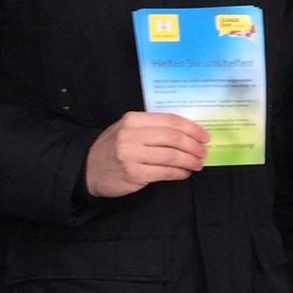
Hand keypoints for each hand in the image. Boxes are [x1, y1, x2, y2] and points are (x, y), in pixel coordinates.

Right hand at [84, 112, 208, 197]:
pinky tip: (184, 173)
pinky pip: (164, 172)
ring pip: (171, 156)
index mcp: (133, 119)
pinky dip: (179, 173)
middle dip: (193, 146)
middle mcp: (131, 135)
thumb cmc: (114, 148)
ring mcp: (131, 154)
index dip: (191, 129)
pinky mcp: (133, 173)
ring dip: (189, 161)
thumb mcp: (129, 130)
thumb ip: (153, 128)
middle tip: (203, 152)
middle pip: (172, 138)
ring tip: (197, 164)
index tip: (204, 136)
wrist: (87, 168)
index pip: (170, 121)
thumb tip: (188, 134)